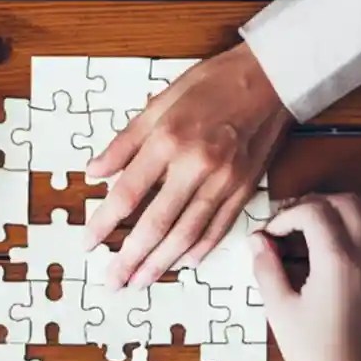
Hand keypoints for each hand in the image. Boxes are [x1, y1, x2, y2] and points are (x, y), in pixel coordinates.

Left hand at [84, 43, 292, 288]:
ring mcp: (224, 181)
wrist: (271, 78)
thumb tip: (93, 172)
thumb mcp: (159, 102)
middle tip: (112, 282)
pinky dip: (200, 250)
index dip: (105, 223)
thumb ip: (124, 142)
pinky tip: (183, 264)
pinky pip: (219, 228)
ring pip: (188, 234)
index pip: (128, 193)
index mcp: (168, 141)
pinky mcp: (245, 188)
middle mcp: (196, 166)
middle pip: (157, 223)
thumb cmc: (212, 85)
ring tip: (140, 282)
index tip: (88, 243)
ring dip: (161, 263)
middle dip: (131, 258)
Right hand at [250, 193, 360, 360]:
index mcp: (338, 262)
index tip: (267, 237)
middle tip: (286, 225)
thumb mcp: (279, 309)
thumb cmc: (313, 350)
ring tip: (309, 223)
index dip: (284, 217)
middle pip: (344, 200)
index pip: (314, 212)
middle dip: (311, 203)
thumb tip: (256, 239)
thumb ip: (267, 268)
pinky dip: (352, 219)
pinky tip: (328, 240)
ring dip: (337, 205)